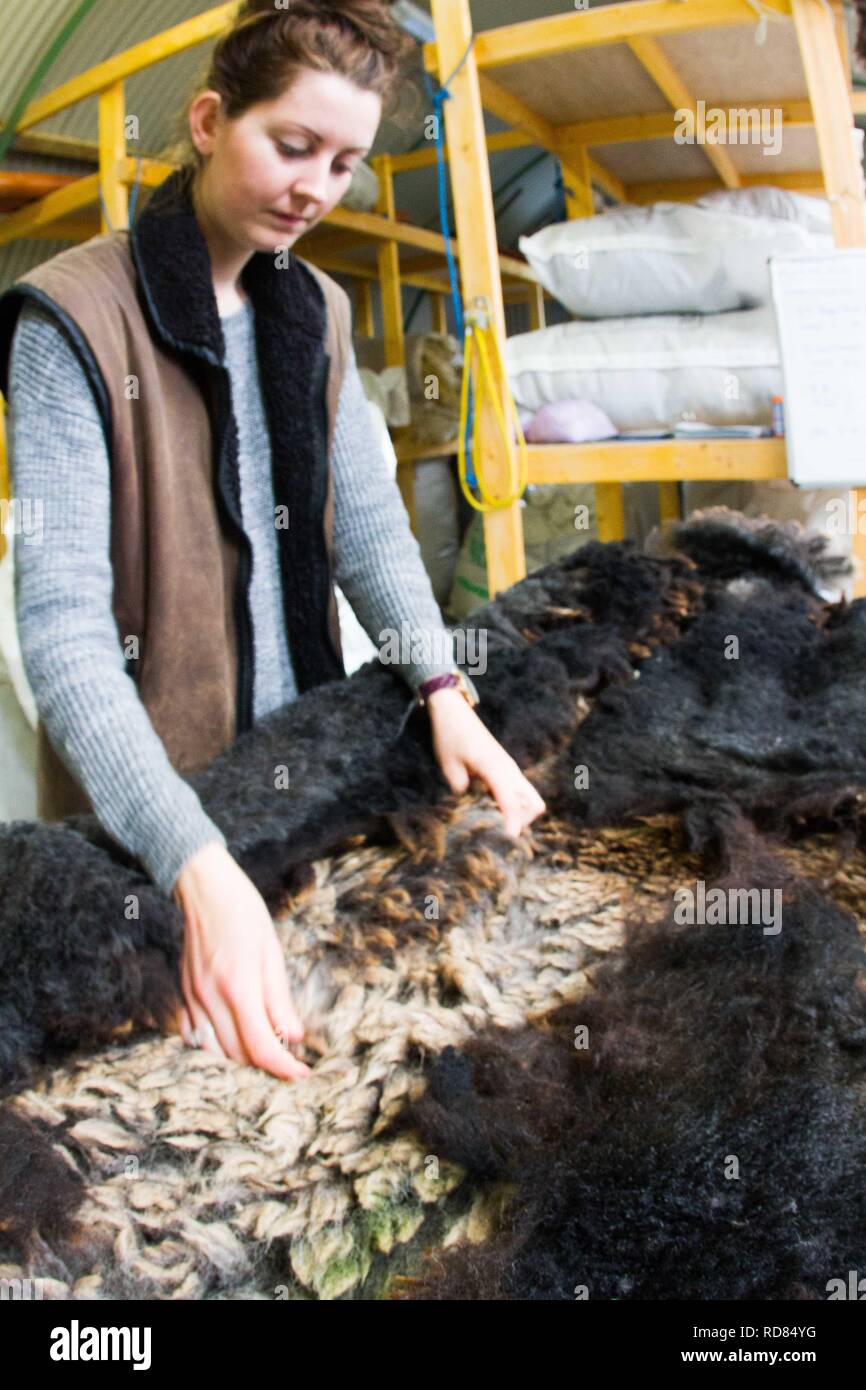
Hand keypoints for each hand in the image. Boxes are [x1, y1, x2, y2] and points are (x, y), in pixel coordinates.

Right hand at [171, 841, 309, 1080]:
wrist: (204, 888)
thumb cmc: (244, 913)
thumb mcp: (271, 951)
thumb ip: (280, 998)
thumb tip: (294, 1036)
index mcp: (238, 986)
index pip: (260, 1046)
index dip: (283, 1067)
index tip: (302, 1073)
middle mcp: (210, 998)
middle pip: (237, 1055)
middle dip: (265, 1064)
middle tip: (290, 1059)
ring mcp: (192, 998)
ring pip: (214, 1051)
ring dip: (240, 1059)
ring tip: (265, 1049)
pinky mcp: (183, 994)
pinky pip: (196, 1036)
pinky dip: (216, 1046)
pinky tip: (234, 1037)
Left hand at [425, 687, 545, 836]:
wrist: (454, 712)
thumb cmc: (449, 737)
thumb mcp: (448, 765)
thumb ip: (460, 788)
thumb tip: (468, 805)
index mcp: (494, 768)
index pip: (511, 802)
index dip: (512, 824)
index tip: (509, 840)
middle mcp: (508, 769)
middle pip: (534, 804)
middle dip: (522, 821)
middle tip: (497, 830)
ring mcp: (510, 768)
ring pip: (530, 799)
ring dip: (519, 814)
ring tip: (494, 821)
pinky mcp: (506, 768)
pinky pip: (520, 792)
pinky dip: (514, 804)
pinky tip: (492, 808)